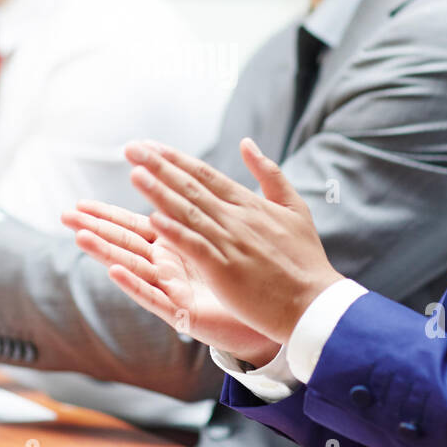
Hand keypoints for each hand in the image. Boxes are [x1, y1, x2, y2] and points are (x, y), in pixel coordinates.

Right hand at [61, 199, 280, 364]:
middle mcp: (168, 266)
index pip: (136, 224)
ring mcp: (172, 289)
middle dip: (96, 229)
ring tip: (80, 236)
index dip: (109, 213)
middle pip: (125, 242)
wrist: (277, 314)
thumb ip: (208, 204)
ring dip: (106, 251)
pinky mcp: (182, 313)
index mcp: (176, 245)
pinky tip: (115, 271)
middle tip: (66, 215)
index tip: (81, 201)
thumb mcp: (228, 231)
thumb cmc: (250, 276)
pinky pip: (155, 296)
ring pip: (133, 266)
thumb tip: (193, 176)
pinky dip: (134, 284)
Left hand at [123, 138, 344, 344]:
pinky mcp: (226, 270)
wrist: (315, 302)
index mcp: (250, 204)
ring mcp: (231, 243)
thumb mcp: (294, 207)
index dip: (176, 160)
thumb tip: (247, 144)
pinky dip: (175, 232)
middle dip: (158, 167)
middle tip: (131, 148)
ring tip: (135, 174)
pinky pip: (195, 246)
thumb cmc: (306, 259)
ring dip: (159, 192)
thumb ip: (269, 174)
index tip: (150, 147)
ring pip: (188, 212)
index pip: (206, 175)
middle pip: (190, 187)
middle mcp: (237, 218)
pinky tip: (153, 219)